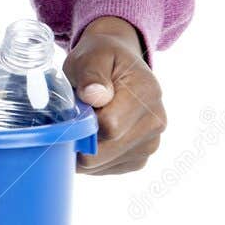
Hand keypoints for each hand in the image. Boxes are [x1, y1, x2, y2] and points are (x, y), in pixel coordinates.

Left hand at [64, 16, 166, 174]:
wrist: (119, 64)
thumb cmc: (101, 58)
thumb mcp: (93, 55)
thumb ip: (91, 73)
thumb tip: (94, 96)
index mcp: (147, 93)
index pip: (109, 125)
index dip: (81, 123)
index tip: (69, 111)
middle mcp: (155, 122)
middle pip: (105, 150)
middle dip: (80, 139)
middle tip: (68, 120)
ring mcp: (150, 143)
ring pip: (104, 164)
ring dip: (85, 149)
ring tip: (82, 124)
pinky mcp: (140, 158)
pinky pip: (108, 169)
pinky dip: (92, 158)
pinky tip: (90, 136)